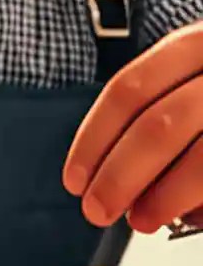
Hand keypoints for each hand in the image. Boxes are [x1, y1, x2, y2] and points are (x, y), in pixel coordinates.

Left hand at [64, 22, 202, 232]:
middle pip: (160, 126)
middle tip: (97, 211)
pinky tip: (190, 215)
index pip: (128, 92)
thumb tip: (105, 176)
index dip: (93, 141)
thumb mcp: (192, 81)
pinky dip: (200, 199)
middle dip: (120, 178)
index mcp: (195, 44)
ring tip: (141, 220)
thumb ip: (157, 114)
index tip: (75, 180)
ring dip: (164, 197)